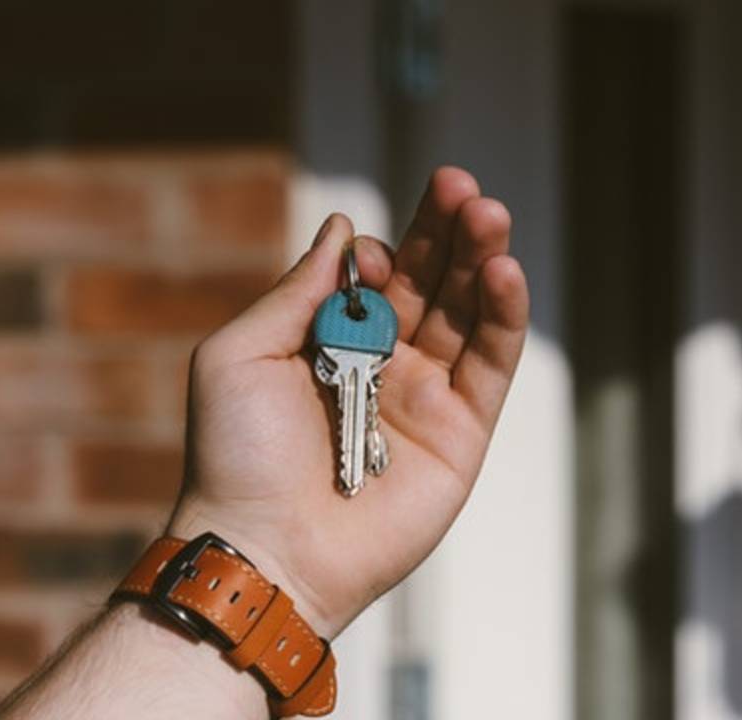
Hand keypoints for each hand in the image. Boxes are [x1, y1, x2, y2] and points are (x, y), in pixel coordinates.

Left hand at [167, 167, 528, 635]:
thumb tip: (342, 227)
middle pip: (432, 282)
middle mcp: (384, 363)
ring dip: (483, 260)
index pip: (378, 276)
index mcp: (330, 343)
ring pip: (469, 313)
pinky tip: (503, 273)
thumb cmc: (237, 454)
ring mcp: (426, 397)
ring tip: (489, 215)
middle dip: (448, 232)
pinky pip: (492, 366)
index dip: (387, 250)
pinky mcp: (462, 434)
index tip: (374, 253)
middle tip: (463, 187)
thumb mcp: (241, 354)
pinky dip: (504, 317)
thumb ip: (297, 290)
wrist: (265, 548)